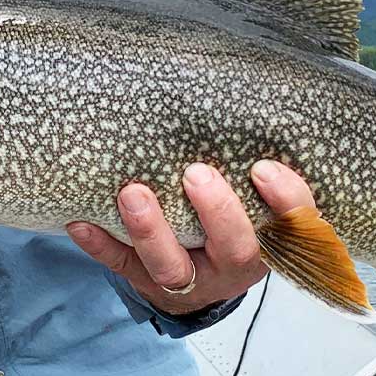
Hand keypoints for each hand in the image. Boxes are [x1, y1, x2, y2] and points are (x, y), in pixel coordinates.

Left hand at [67, 160, 316, 314]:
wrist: (201, 277)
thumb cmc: (232, 220)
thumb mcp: (257, 201)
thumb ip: (254, 164)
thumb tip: (248, 93)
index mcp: (270, 240)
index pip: (294, 226)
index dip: (286, 202)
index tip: (264, 167)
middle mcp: (233, 266)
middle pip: (236, 250)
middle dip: (218, 212)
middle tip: (196, 174)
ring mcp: (189, 280)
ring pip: (173, 267)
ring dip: (150, 231)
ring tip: (132, 192)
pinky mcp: (145, 282)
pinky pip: (121, 267)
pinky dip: (100, 244)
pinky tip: (80, 222)